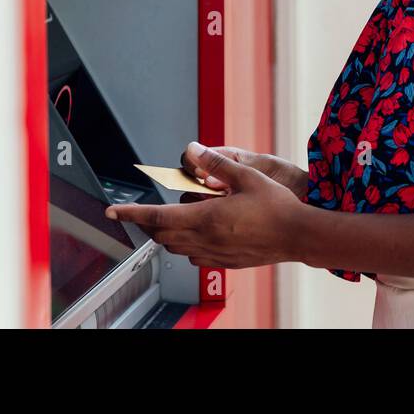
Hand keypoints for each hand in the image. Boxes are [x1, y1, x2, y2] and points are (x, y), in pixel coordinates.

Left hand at [108, 147, 307, 268]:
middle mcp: (205, 240)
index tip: (113, 212)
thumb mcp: (246, 175)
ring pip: (175, 248)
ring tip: (170, 219)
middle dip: (148, 222)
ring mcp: (215, 254)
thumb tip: (193, 150)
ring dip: (166, 234)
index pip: (157, 217)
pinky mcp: (225, 262)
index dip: (132, 214)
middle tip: (144, 210)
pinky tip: (197, 234)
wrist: (299, 235)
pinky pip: (194, 257)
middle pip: (162, 235)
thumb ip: (215, 163)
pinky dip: (186, 246)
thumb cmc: (277, 207)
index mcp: (206, 218)